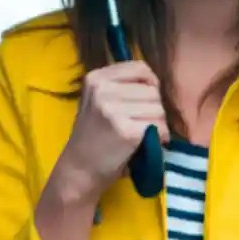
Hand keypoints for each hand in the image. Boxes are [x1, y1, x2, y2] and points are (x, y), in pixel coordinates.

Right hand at [49, 60, 169, 201]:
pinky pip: (159, 126)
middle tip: (140, 125)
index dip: (150, 84)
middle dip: (154, 109)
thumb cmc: (92, 138)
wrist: (78, 171)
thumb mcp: (97, 102)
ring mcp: (114, 110)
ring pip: (159, 108)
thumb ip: (120, 87)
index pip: (140, 68)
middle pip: (152, 90)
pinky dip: (160, 137)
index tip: (144, 101)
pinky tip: (145, 144)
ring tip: (141, 135)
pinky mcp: (127, 130)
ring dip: (158, 124)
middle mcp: (103, 90)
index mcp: (96, 78)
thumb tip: (155, 82)